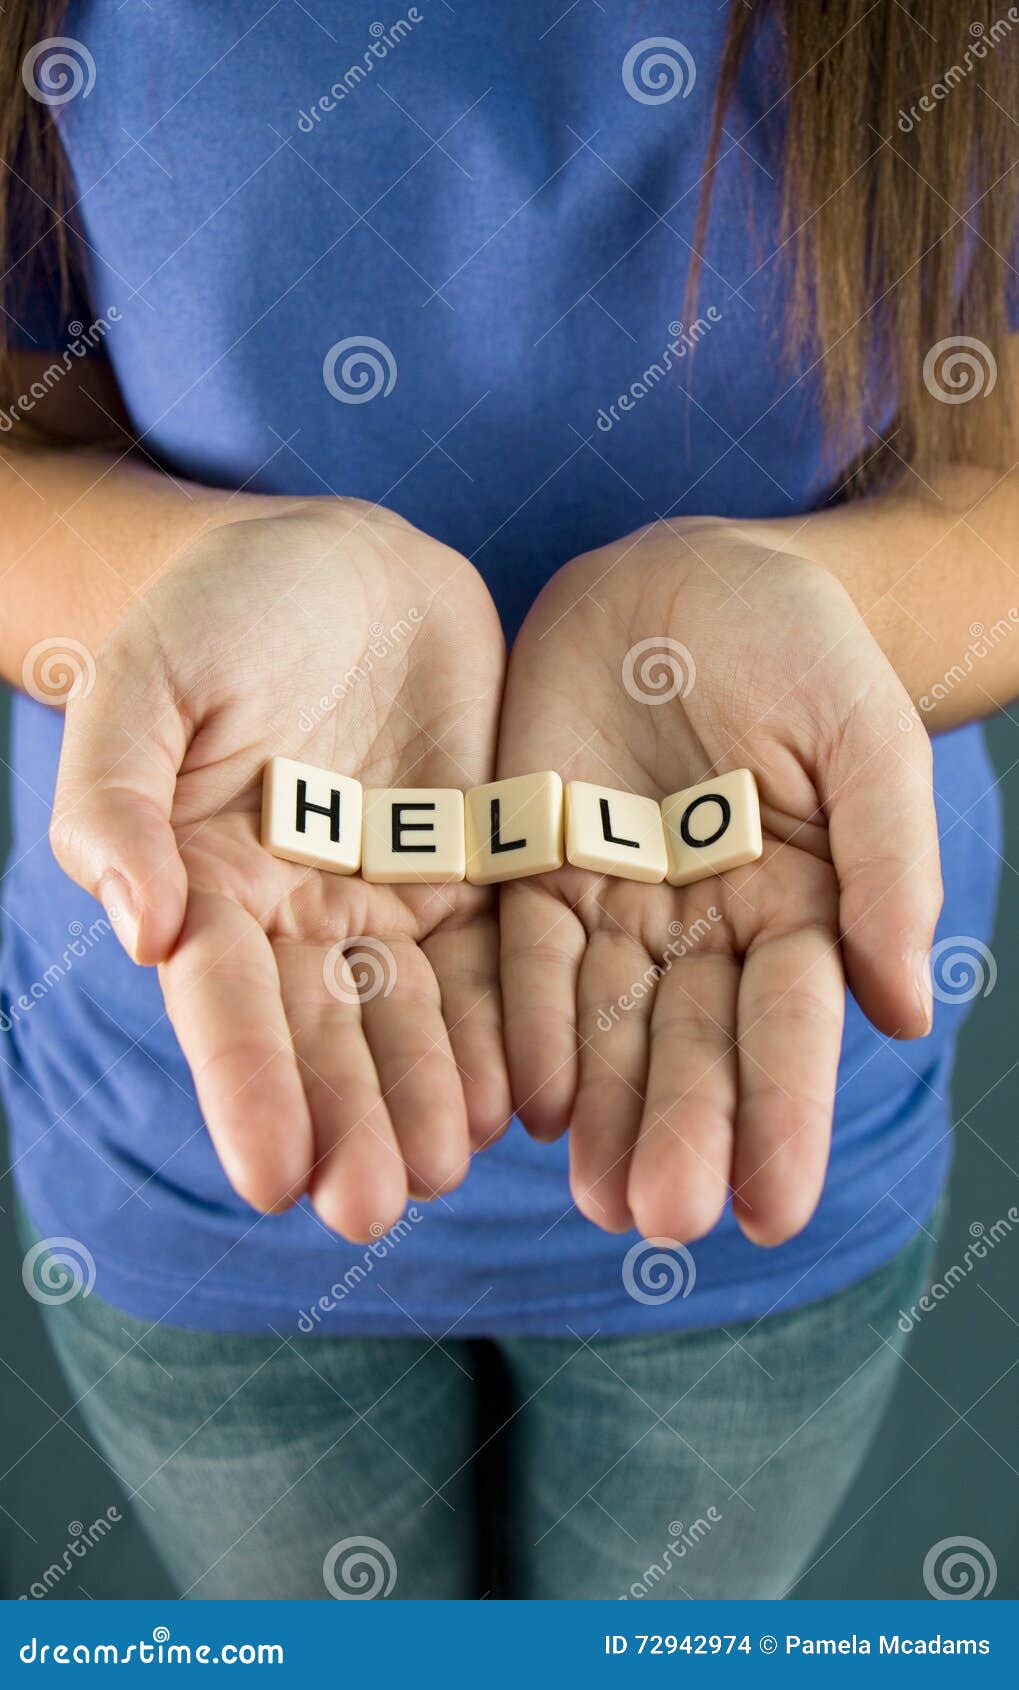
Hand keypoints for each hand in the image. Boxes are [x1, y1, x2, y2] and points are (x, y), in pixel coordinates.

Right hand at [51, 499, 509, 1238]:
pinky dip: (499, 1028)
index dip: (248, 1089)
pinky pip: (490, 963)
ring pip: (410, 1019)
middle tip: (372, 1207)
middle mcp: (298, 914)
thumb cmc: (223, 609)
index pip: (227, 1006)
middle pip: (322, 1037)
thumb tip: (142, 929)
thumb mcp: (146, 680)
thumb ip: (117, 798)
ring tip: (443, 1168)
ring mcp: (390, 898)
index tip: (274, 1179)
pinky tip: (514, 1094)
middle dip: (344, 1122)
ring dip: (424, 1099)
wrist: (342, 559)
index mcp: (210, 883)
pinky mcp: (475, 869)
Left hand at [496, 519, 940, 1244]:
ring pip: (609, 1023)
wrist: (684, 575)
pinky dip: (528, 1026)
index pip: (790, 1026)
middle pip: (693, 1044)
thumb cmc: (798, 643)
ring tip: (598, 1198)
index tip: (772, 1212)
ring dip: (602, 1111)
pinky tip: (531, 1101)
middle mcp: (706, 926)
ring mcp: (620, 901)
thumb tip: (905, 1012)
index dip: (783, 1115)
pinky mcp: (537, 867)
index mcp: (799, 904)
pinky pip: (530, 958)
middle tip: (662, 1217)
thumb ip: (885, 865)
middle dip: (681, 1128)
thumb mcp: (862, 733)